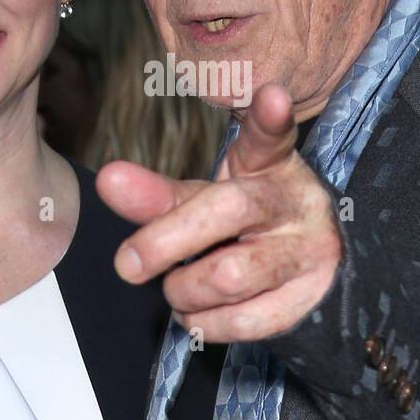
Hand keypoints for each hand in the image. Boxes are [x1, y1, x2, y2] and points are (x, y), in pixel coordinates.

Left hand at [96, 84, 342, 342]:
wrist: (304, 269)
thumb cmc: (244, 226)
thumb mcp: (204, 200)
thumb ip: (156, 195)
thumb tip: (108, 181)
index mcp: (270, 165)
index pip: (270, 137)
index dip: (270, 118)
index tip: (271, 97)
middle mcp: (297, 202)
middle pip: (226, 210)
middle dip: (163, 242)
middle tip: (128, 264)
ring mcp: (311, 252)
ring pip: (229, 276)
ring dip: (183, 291)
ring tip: (178, 287)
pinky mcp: (310, 300)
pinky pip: (243, 321)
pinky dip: (204, 323)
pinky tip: (199, 313)